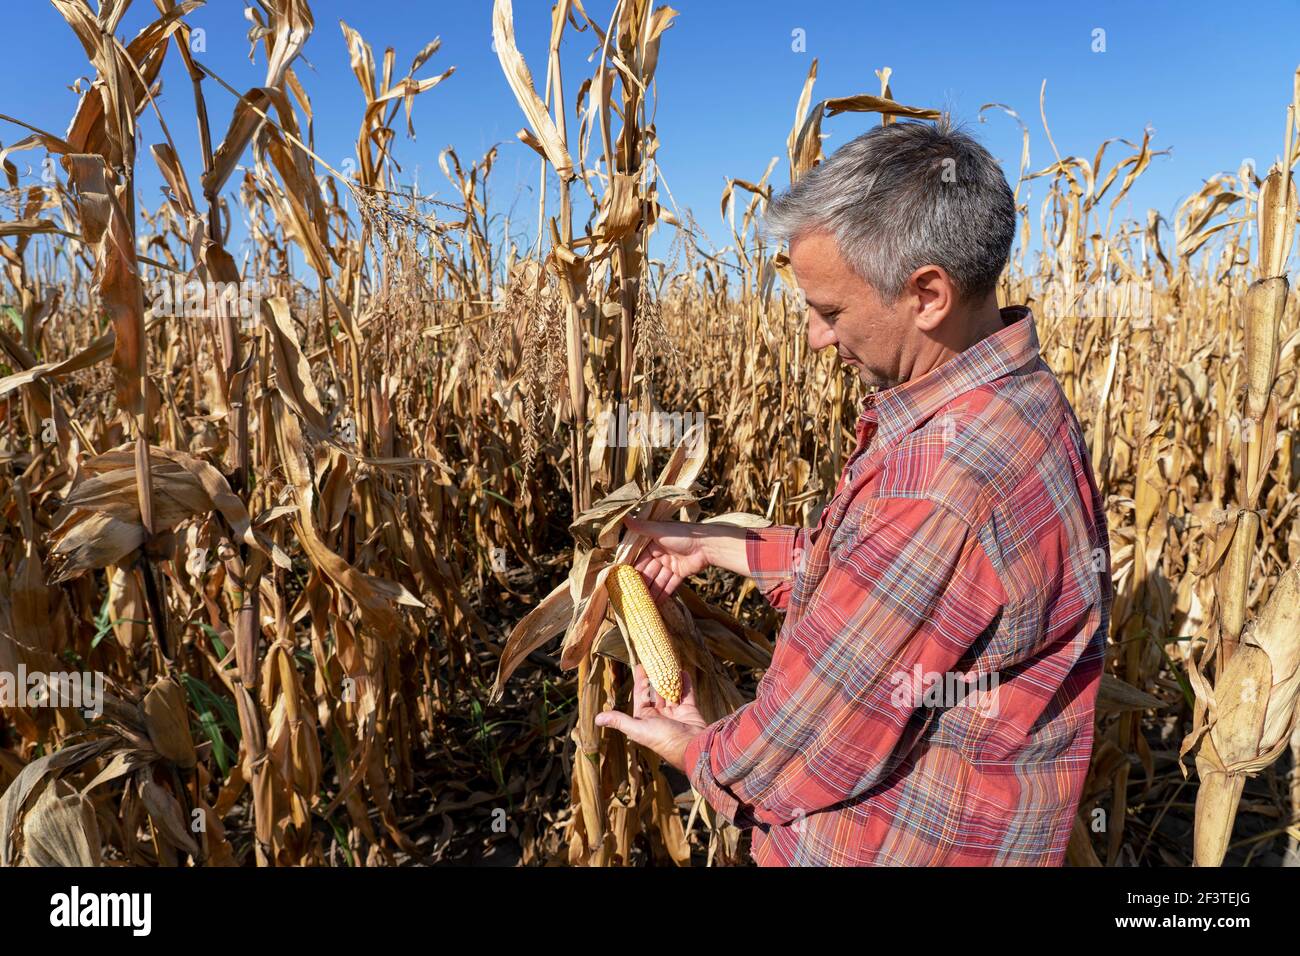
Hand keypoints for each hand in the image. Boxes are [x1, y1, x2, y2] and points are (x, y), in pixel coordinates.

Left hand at [594, 664, 708, 772]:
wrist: (691, 747)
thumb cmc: (663, 739)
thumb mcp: (638, 728)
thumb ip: (619, 721)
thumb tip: (597, 718)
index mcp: (646, 718)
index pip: (641, 696)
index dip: (640, 681)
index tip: (641, 666)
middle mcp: (660, 715)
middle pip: (656, 692)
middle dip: (655, 677)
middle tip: (654, 660)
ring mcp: (675, 713)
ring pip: (671, 692)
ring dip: (670, 679)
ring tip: (669, 663)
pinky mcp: (689, 711)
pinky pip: (686, 695)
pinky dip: (685, 684)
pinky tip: (683, 672)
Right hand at [623, 516, 749, 604]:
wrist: (708, 544)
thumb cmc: (682, 534)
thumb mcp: (659, 530)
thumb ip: (641, 527)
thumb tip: (624, 516)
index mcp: (654, 542)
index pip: (640, 558)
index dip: (632, 570)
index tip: (622, 581)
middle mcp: (662, 553)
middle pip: (649, 571)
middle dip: (641, 583)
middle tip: (630, 597)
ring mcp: (672, 564)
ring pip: (658, 579)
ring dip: (651, 591)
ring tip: (641, 604)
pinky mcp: (681, 573)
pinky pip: (670, 584)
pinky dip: (664, 593)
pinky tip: (656, 605)